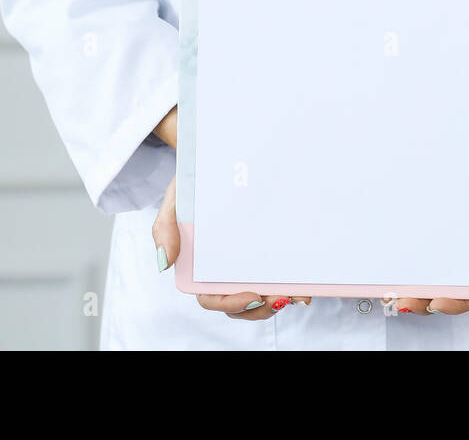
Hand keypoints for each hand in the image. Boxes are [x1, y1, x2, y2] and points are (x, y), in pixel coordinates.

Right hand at [150, 107, 308, 318]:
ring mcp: (244, 263)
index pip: (212, 298)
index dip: (233, 304)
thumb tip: (164, 263)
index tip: (253, 297)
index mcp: (198, 268)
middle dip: (262, 308)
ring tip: (298, 294)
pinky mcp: (263, 250)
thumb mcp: (173, 203)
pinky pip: (276, 274)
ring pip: (261, 296)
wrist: (210, 161)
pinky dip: (290, 283)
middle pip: (242, 303)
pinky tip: (305, 283)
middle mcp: (222, 270)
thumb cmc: (190, 186)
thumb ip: (165, 230)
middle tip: (281, 298)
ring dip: (279, 300)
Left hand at [390, 169, 468, 315]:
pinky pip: (419, 250)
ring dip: (411, 288)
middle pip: (448, 290)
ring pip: (431, 277)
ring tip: (389, 293)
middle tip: (403, 302)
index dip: (455, 303)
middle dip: (424, 301)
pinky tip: (388, 265)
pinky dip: (405, 263)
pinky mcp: (435, 228)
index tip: (436, 303)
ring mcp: (452, 245)